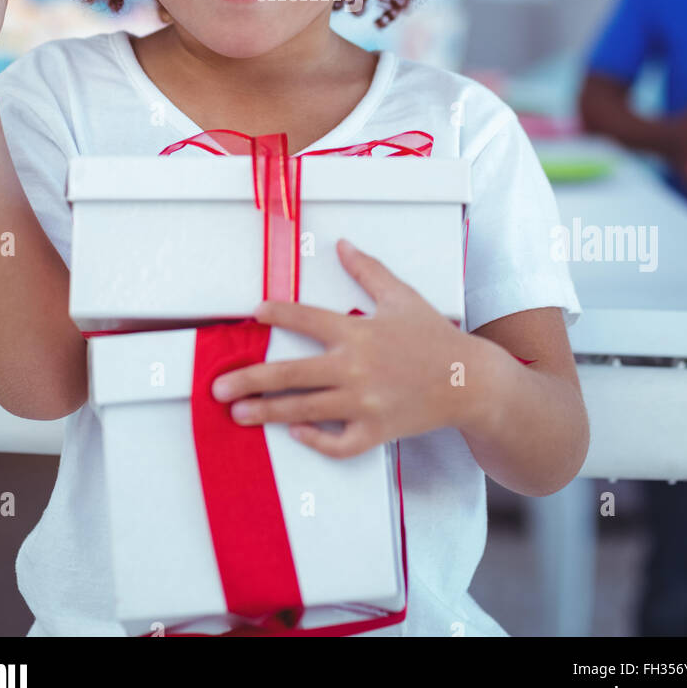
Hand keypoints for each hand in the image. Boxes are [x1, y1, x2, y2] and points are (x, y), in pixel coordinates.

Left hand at [210, 238, 490, 458]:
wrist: (469, 381)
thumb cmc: (434, 337)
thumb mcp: (401, 296)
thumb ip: (367, 270)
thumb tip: (341, 245)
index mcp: (358, 332)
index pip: (306, 318)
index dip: (277, 313)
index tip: (253, 313)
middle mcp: (355, 368)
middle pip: (291, 374)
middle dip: (249, 380)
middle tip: (218, 386)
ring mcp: (364, 404)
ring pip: (304, 410)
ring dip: (267, 412)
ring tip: (238, 413)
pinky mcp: (376, 431)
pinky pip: (338, 442)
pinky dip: (315, 439)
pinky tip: (295, 431)